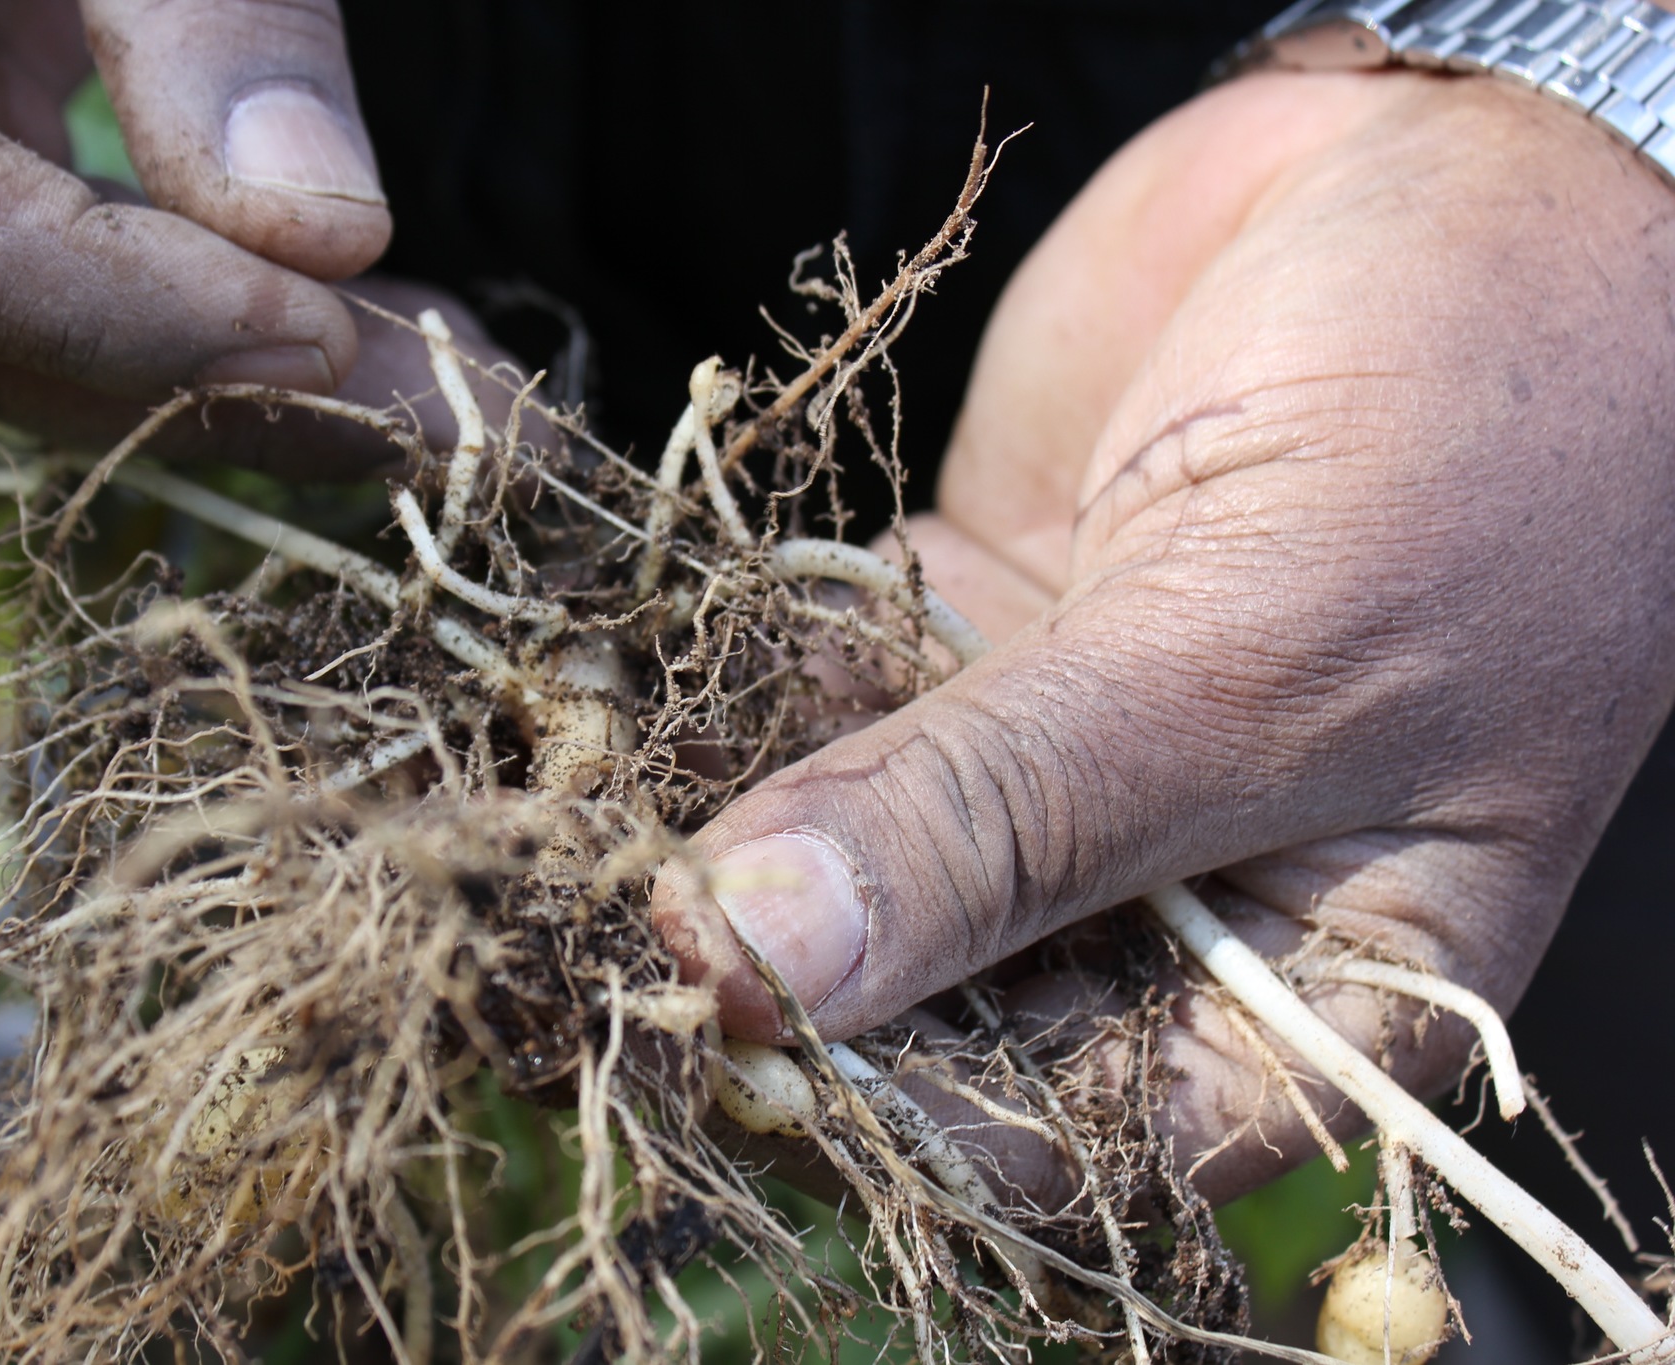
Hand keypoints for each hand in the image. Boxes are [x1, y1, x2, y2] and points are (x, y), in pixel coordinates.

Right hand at [0, 0, 420, 473]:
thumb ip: (206, 11)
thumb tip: (324, 230)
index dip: (90, 300)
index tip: (313, 339)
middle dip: (209, 391)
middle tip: (447, 425)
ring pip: (30, 335)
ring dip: (246, 389)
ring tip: (458, 402)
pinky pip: (80, 283)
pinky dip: (232, 328)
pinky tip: (386, 341)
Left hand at [655, 71, 1674, 1201]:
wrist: (1466, 170)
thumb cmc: (1478, 435)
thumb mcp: (1261, 653)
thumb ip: (1010, 818)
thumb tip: (756, 963)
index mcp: (1308, 986)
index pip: (1076, 1139)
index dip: (903, 1119)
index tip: (731, 1045)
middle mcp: (1166, 897)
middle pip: (939, 1004)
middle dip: (782, 975)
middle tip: (606, 937)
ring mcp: (1051, 756)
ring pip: (854, 849)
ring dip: (720, 844)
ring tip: (574, 828)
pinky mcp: (964, 624)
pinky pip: (817, 696)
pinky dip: (724, 702)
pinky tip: (612, 707)